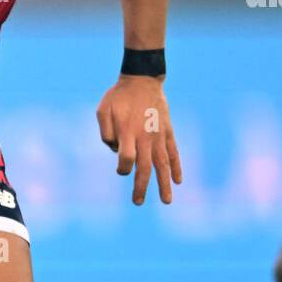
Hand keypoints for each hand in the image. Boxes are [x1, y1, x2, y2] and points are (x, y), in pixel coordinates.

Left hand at [96, 75, 181, 204]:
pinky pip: (174, 152)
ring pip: (163, 164)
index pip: (126, 159)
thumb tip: (115, 150)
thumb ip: (105, 132)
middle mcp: (145, 137)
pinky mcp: (168, 132)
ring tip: (167, 201)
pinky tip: (178, 181)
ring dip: (164, 184)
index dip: (123, 168)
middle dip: (142, 187)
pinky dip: (177, 166)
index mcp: (128, 132)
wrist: (142, 80)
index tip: (120, 169)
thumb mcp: (103, 110)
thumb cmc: (119, 97)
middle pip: (145, 167)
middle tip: (138, 202)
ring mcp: (159, 135)